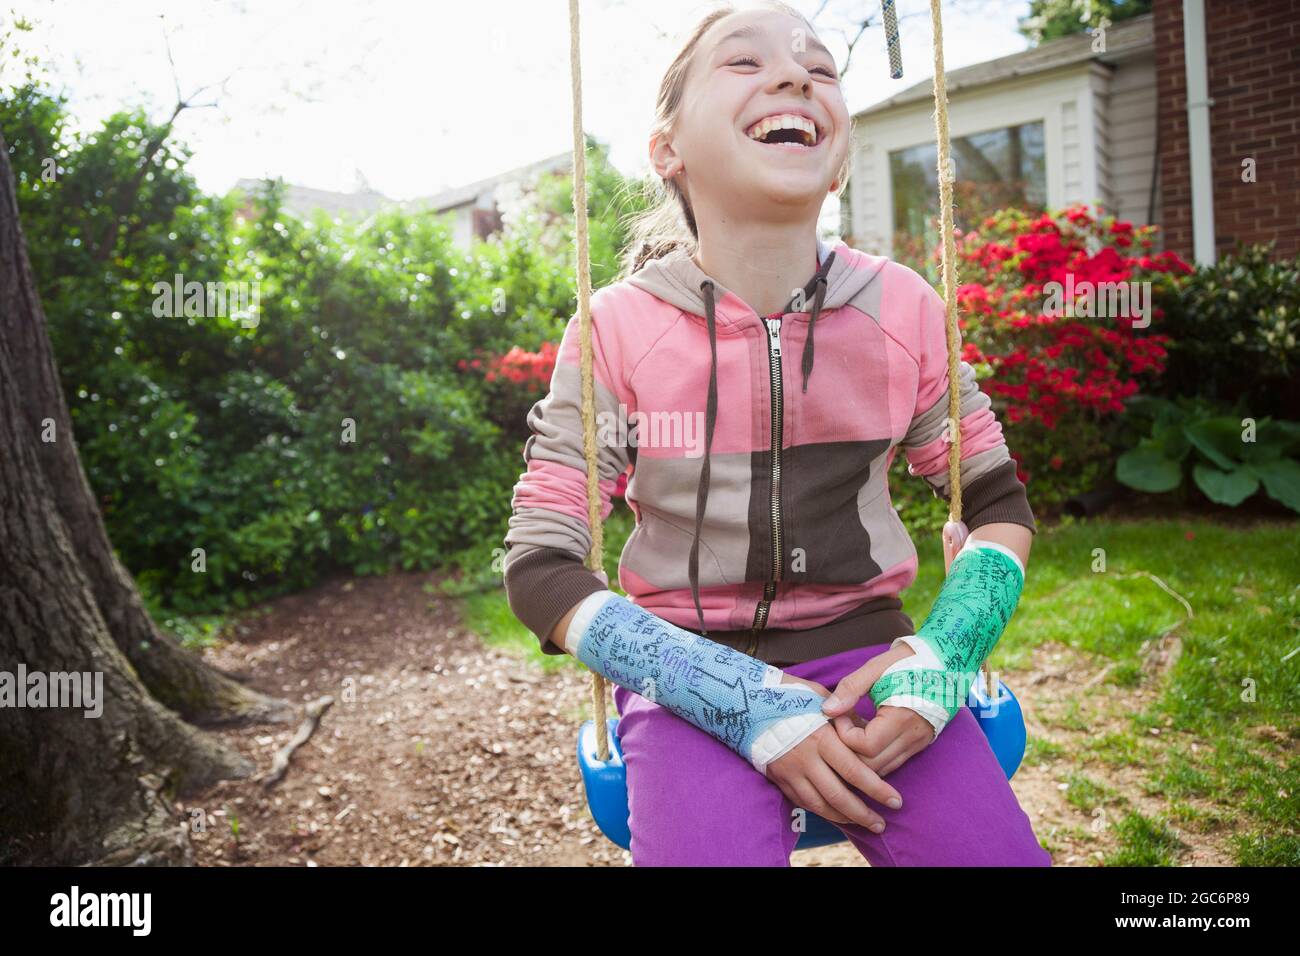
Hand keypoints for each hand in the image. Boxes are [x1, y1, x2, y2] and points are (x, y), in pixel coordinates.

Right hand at [765, 673, 903, 831]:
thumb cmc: (789, 695)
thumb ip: (845, 717)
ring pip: (819, 805)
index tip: (895, 800)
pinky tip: (835, 815)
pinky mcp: (778, 777)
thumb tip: (867, 733)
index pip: (855, 770)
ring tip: (862, 823)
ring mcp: (789, 771)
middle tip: (881, 824)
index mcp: (821, 737)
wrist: (746, 701)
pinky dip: (821, 812)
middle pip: (838, 795)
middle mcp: (806, 758)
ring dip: (843, 818)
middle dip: (863, 813)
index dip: (877, 789)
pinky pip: (802, 802)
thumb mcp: (821, 699)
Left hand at [820, 644, 936, 777]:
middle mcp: (913, 737)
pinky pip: (891, 762)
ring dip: (861, 757)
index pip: (866, 746)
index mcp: (902, 717)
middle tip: (840, 726)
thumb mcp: (876, 668)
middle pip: (872, 766)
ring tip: (852, 730)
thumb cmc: (908, 661)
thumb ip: (850, 689)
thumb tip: (827, 710)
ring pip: (882, 769)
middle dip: (849, 751)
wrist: (945, 661)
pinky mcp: (919, 744)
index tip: (840, 715)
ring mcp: (918, 743)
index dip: (845, 735)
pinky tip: (865, 735)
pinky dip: (874, 756)